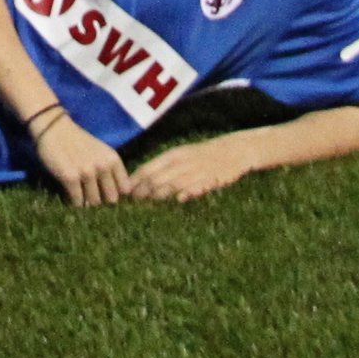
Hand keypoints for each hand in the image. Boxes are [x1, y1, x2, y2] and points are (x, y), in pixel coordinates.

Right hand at [32, 113, 126, 206]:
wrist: (54, 129)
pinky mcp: (70, 178)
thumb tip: (115, 197)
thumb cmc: (79, 141)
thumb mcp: (101, 152)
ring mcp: (87, 173)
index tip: (107, 195)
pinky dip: (74, 203)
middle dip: (103, 201)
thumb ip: (111, 170)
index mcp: (113, 159)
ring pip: (94, 202)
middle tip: (92, 198)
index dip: (117, 194)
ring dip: (87, 203)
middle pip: (111, 199)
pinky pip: (77, 201)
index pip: (125, 189)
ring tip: (80, 197)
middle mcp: (103, 166)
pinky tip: (70, 196)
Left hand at [126, 140, 245, 204]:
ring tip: (148, 208)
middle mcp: (181, 162)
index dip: (134, 182)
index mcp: (172, 155)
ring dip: (159, 196)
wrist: (233, 150)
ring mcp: (194, 171)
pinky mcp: (209, 179)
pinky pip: (194, 187)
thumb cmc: (203, 155)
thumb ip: (163, 167)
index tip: (125, 194)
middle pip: (156, 179)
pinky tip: (178, 200)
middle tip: (133, 205)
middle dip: (143, 193)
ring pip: (171, 184)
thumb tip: (140, 179)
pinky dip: (185, 193)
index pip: (147, 169)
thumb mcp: (182, 155)